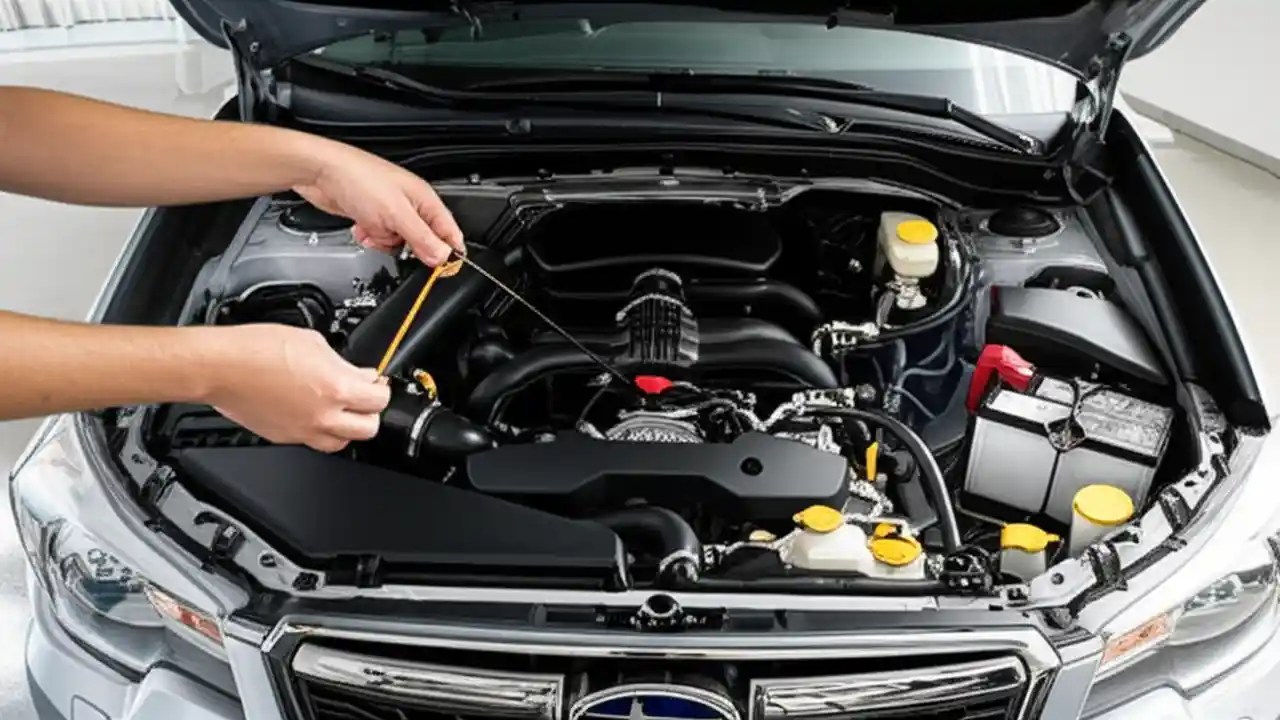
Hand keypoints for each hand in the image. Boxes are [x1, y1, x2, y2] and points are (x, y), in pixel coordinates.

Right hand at [201, 324, 390, 452]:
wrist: (221, 367)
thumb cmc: (257, 349)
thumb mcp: (312, 342)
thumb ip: (341, 362)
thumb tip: (357, 372)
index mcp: (336, 388)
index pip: (379, 399)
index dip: (381, 388)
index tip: (376, 382)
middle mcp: (323, 416)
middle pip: (369, 428)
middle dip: (370, 411)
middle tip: (363, 397)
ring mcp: (303, 431)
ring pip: (342, 442)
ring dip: (347, 427)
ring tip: (340, 410)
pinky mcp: (285, 438)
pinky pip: (313, 442)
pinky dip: (319, 430)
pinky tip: (312, 413)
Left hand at [292, 140, 463, 265]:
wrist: (322, 173)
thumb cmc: (359, 179)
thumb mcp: (396, 215)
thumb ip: (422, 238)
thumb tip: (443, 257)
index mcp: (425, 200)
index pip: (449, 232)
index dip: (449, 252)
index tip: (443, 269)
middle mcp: (410, 206)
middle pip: (424, 241)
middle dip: (408, 247)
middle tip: (397, 241)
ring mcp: (391, 212)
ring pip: (399, 243)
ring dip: (385, 242)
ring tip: (374, 229)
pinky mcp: (373, 217)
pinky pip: (380, 238)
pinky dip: (371, 238)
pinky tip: (362, 228)